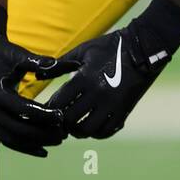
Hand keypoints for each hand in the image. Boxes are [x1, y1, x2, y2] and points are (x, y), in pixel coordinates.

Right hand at [0, 33, 67, 156]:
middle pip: (16, 128)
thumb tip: (69, 64)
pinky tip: (44, 151)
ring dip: (36, 143)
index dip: (41, 114)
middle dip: (41, 133)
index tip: (61, 115)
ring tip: (59, 140)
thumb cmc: (2, 53)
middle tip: (64, 132)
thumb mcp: (18, 54)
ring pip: (12, 138)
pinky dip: (26, 148)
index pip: (20, 108)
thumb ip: (39, 61)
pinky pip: (8, 140)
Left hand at [47, 0, 179, 138]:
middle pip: (71, 120)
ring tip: (73, 124)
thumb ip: (59, 65)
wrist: (142, 49)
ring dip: (77, 129)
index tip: (45, 109)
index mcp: (85, 78)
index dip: (49, 109)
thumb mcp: (83, 51)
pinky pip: (106, 131)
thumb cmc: (109, 47)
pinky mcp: (124, 111)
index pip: (59, 103)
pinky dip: (95, 132)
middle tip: (57, 120)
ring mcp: (112, 105)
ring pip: (88, 130)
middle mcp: (98, 94)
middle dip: (61, 121)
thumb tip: (37, 75)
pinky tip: (91, 125)